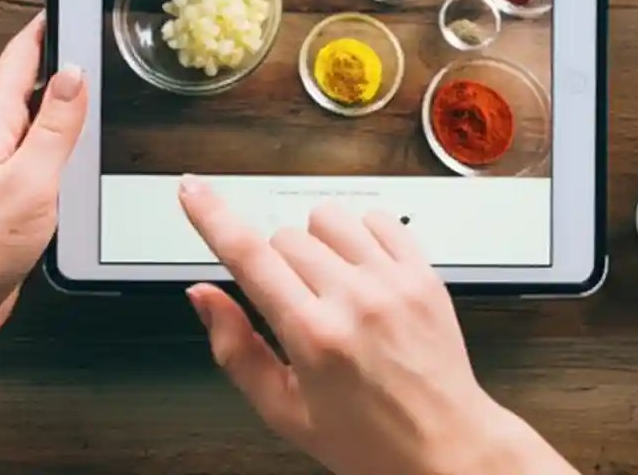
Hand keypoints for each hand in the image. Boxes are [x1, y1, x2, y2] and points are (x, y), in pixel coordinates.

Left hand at [0, 14, 86, 350]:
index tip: (65, 4)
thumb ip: (54, 127)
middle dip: (60, 61)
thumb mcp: (28, 180)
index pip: (19, 61)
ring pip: (37, 125)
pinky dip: (63, 148)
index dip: (43, 29)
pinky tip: (80, 157)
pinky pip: (41, 161)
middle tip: (90, 39)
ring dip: (64, 106)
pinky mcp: (9, 202)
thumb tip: (73, 74)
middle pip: (30, 88)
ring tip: (95, 89)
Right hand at [179, 177, 576, 474]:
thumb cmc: (367, 439)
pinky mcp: (425, 274)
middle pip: (285, 236)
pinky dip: (361, 236)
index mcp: (313, 337)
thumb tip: (203, 296)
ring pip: (329, 217)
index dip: (213, 217)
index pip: (249, 257)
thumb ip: (236, 350)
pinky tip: (363, 271)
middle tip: (295, 306)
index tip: (192, 191)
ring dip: (317, 242)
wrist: (445, 446)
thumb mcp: (284, 411)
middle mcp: (355, 301)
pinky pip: (378, 220)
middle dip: (276, 265)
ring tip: (331, 284)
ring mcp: (394, 282)